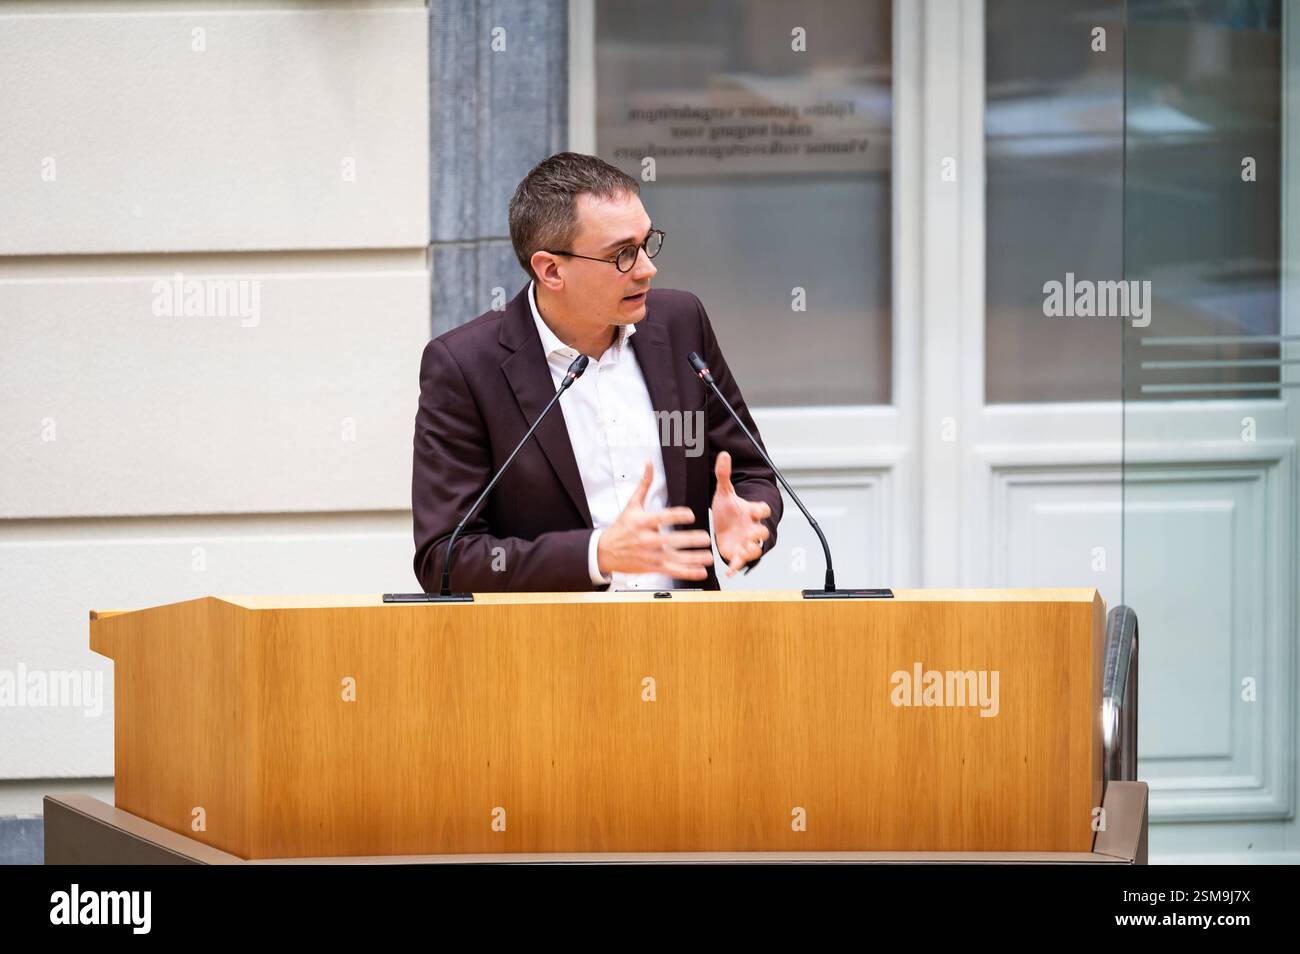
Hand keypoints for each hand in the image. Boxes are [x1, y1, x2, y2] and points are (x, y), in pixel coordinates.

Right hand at [597, 461, 713, 580]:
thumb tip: (649, 464)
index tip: (691, 514)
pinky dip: (687, 572)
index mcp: (642, 522)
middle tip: (705, 537)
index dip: (677, 515)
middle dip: (689, 540)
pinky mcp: (651, 567)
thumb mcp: (632, 505)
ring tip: (708, 556)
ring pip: (674, 558)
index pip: (661, 518)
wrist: (605, 551)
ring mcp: (649, 555)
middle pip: (670, 540)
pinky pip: (672, 570)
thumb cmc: (621, 527)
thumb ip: (644, 485)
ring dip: (693, 559)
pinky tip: (700, 571)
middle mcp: (646, 540)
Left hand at [711, 451, 771, 576]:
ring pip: (757, 548)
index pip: (763, 509)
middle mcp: (752, 527)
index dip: (761, 509)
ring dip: (751, 550)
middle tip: (750, 533)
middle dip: (759, 532)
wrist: (724, 526)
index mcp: (751, 512)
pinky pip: (741, 562)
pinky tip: (729, 572)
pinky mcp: (738, 553)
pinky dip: (736, 567)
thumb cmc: (728, 510)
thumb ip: (724, 474)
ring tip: (743, 552)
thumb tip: (723, 454)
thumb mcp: (723, 492)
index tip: (755, 510)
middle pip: (763, 530)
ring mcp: (747, 541)